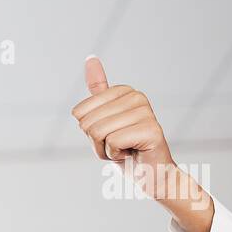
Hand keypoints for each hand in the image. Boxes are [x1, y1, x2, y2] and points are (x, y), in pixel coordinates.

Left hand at [72, 56, 212, 231]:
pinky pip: (112, 142)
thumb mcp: (103, 119)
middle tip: (118, 146)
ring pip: (98, 132)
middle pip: (87, 122)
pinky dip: (116, 155)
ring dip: (106, 150)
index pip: (79, 112)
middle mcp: (138, 96)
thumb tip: (90, 57)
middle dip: (96, 143)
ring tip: (125, 149)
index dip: (88, 132)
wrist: (150, 175)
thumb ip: (98, 90)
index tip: (108, 136)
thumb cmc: (126, 149)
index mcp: (124, 91)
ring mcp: (146, 112)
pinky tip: (132, 154)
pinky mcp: (152, 130)